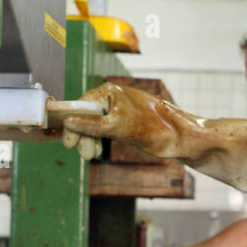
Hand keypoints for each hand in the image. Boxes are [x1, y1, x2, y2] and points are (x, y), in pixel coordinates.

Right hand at [62, 83, 180, 161]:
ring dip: (89, 140)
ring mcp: (117, 111)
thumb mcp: (117, 127)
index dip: (72, 123)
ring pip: (93, 126)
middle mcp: (111, 98)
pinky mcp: (123, 123)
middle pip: (86, 116)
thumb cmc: (153, 128)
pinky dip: (97, 140)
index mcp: (109, 92)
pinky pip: (102, 130)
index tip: (68, 142)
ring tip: (91, 155)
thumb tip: (68, 122)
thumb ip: (92, 125)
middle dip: (82, 135)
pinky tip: (97, 151)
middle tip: (82, 153)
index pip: (82, 105)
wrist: (178, 137)